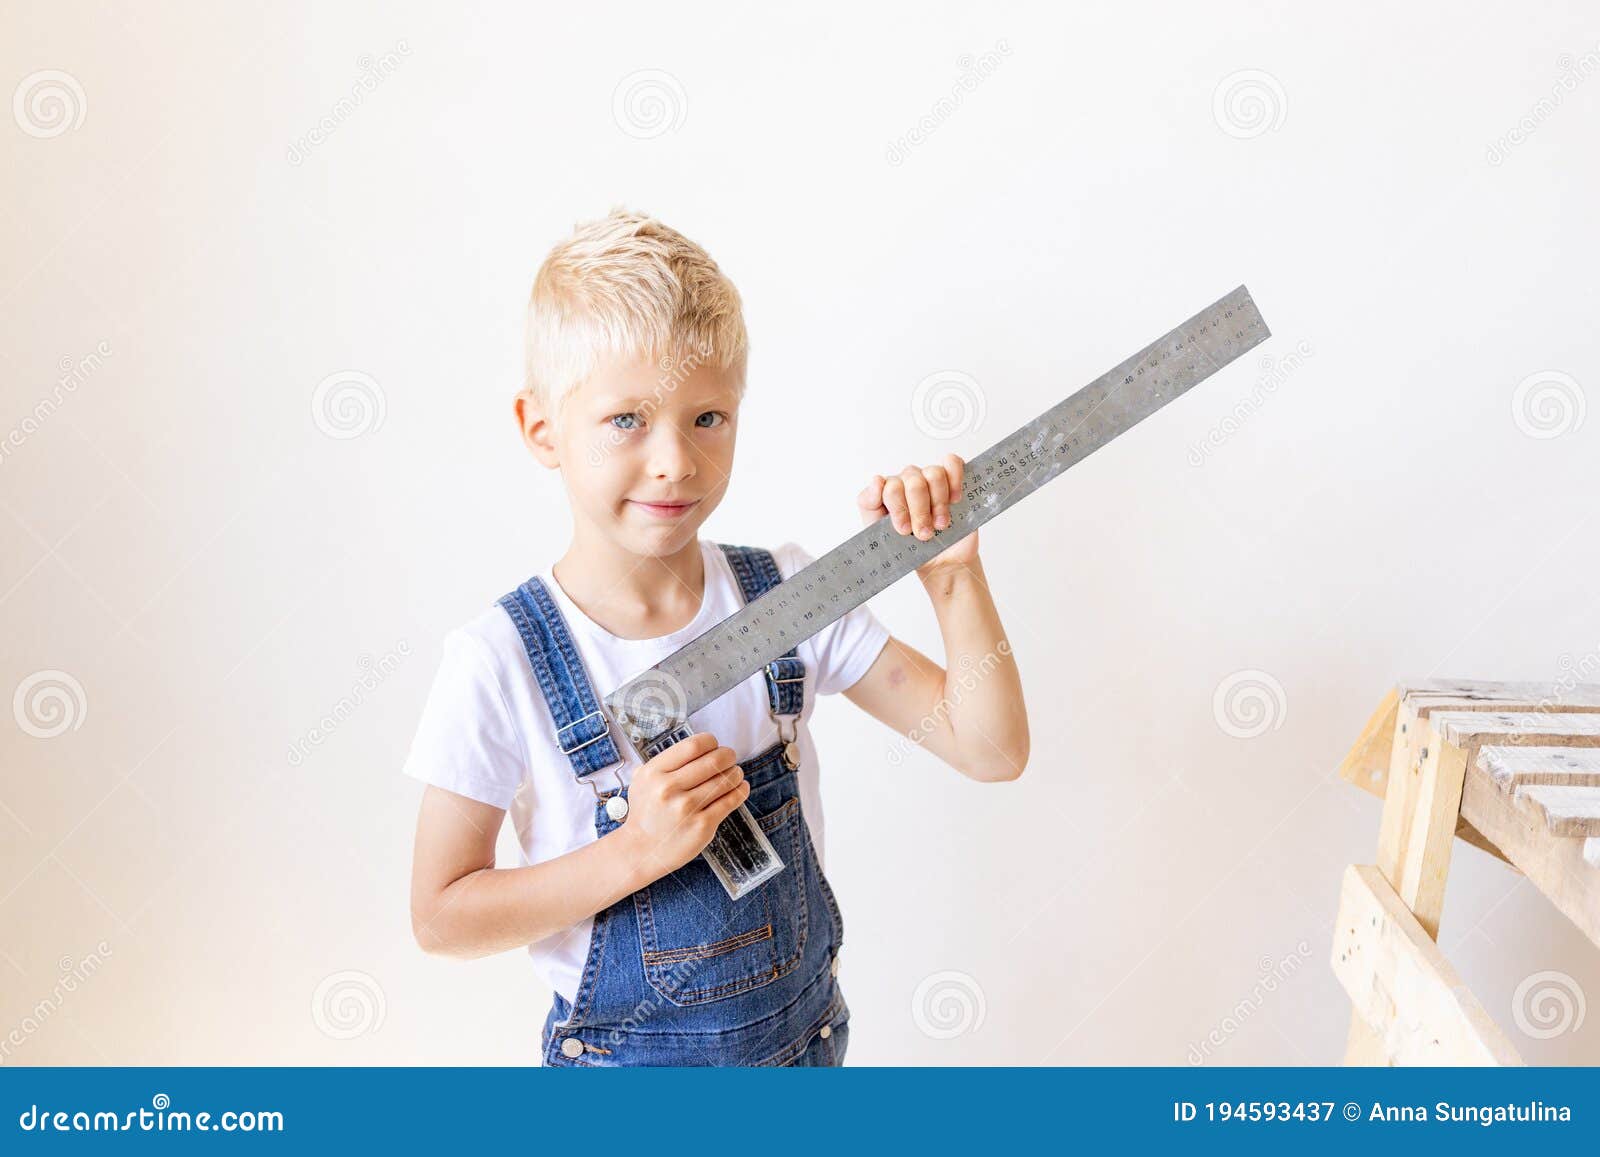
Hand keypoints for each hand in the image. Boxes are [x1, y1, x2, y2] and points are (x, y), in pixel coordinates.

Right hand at [616, 732, 748, 881]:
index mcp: (654, 772)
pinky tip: (741, 787)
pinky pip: (730, 801)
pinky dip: (740, 791)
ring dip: (736, 773)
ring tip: (735, 773)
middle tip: (730, 758)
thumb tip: (696, 747)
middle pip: (714, 760)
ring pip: (725, 779)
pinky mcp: (702, 826)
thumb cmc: (646, 813)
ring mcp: (686, 808)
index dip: (710, 742)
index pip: (693, 746)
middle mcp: (668, 788)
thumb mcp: (642, 782)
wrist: (641, 850)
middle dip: (728, 756)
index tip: (714, 746)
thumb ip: (664, 763)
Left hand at [857, 453, 977, 580]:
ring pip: (934, 474)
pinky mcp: (953, 480)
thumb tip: (876, 480)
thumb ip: (870, 506)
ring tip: (940, 525)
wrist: (940, 564)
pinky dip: (955, 481)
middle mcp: (906, 482)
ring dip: (938, 503)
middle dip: (919, 511)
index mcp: (886, 494)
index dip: (898, 508)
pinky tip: (954, 501)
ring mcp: (929, 480)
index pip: (886, 486)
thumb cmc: (910, 552)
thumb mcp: (882, 538)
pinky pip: (953, 463)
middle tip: (923, 534)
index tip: (904, 530)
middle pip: (912, 481)